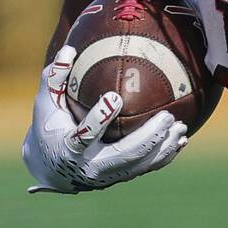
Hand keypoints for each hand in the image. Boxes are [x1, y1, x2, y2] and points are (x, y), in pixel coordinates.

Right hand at [21, 43, 187, 194]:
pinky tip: (181, 140)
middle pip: (122, 155)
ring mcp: (106, 176)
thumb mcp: (46, 103)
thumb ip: (54, 77)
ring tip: (180, 126)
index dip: (100, 118)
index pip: (84, 135)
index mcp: (68, 147)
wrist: (51, 169)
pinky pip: (145, 168)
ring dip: (162, 147)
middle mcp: (89, 166)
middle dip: (147, 137)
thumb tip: (69, 49)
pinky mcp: (119, 177)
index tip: (115, 97)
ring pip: (138, 164)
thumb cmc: (49, 127)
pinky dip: (164, 156)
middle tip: (166, 117)